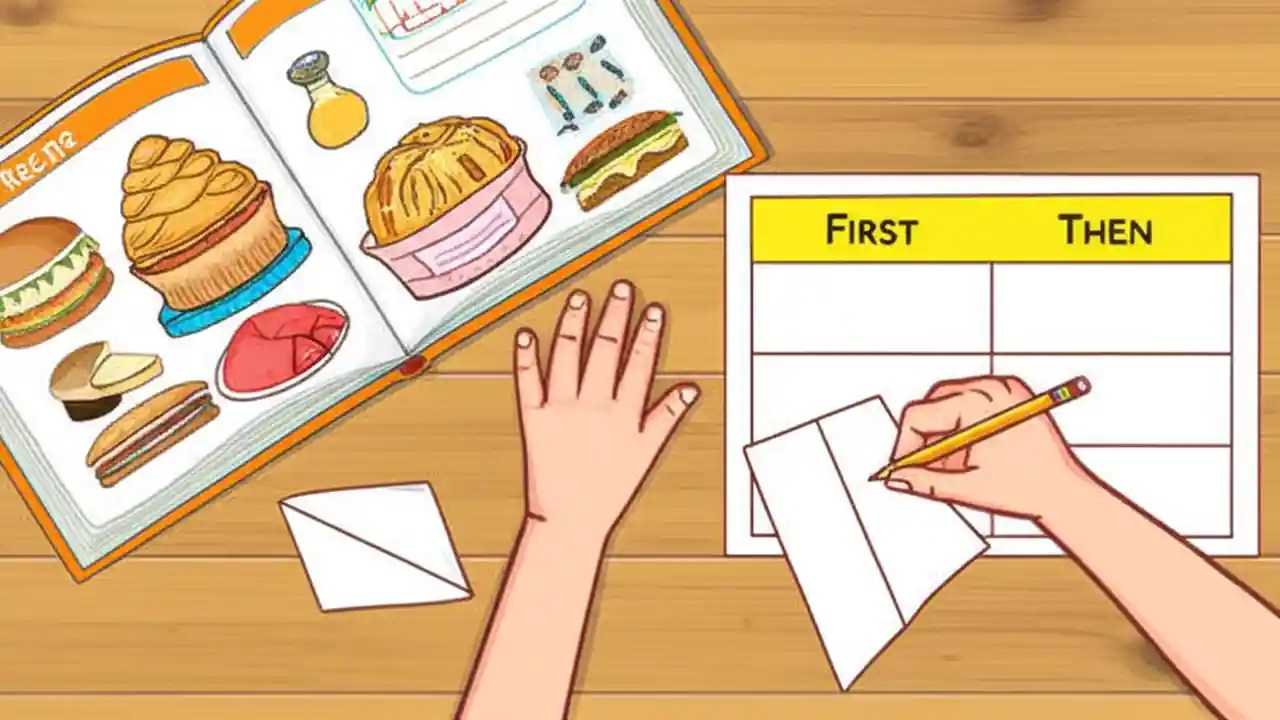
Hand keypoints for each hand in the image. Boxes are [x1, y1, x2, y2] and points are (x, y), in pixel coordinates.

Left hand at [512, 280, 699, 543]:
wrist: (570, 519)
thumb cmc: (610, 488)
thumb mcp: (645, 453)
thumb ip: (666, 417)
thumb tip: (689, 388)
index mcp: (623, 413)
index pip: (639, 364)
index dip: (647, 334)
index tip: (653, 309)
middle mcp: (593, 406)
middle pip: (606, 351)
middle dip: (615, 316)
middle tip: (622, 288)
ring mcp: (562, 410)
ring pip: (569, 357)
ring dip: (575, 324)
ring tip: (580, 297)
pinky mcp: (534, 420)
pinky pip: (528, 382)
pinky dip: (526, 357)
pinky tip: (528, 333)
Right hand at [883, 375, 1095, 520]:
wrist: (1067, 493)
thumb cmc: (1026, 490)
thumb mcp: (967, 487)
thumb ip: (925, 481)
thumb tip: (893, 478)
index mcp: (977, 404)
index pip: (918, 415)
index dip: (904, 445)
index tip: (902, 469)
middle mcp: (991, 387)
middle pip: (933, 403)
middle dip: (924, 437)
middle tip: (923, 468)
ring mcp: (1004, 387)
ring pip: (950, 402)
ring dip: (944, 433)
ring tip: (956, 465)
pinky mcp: (1014, 393)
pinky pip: (973, 402)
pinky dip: (964, 425)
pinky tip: (973, 453)